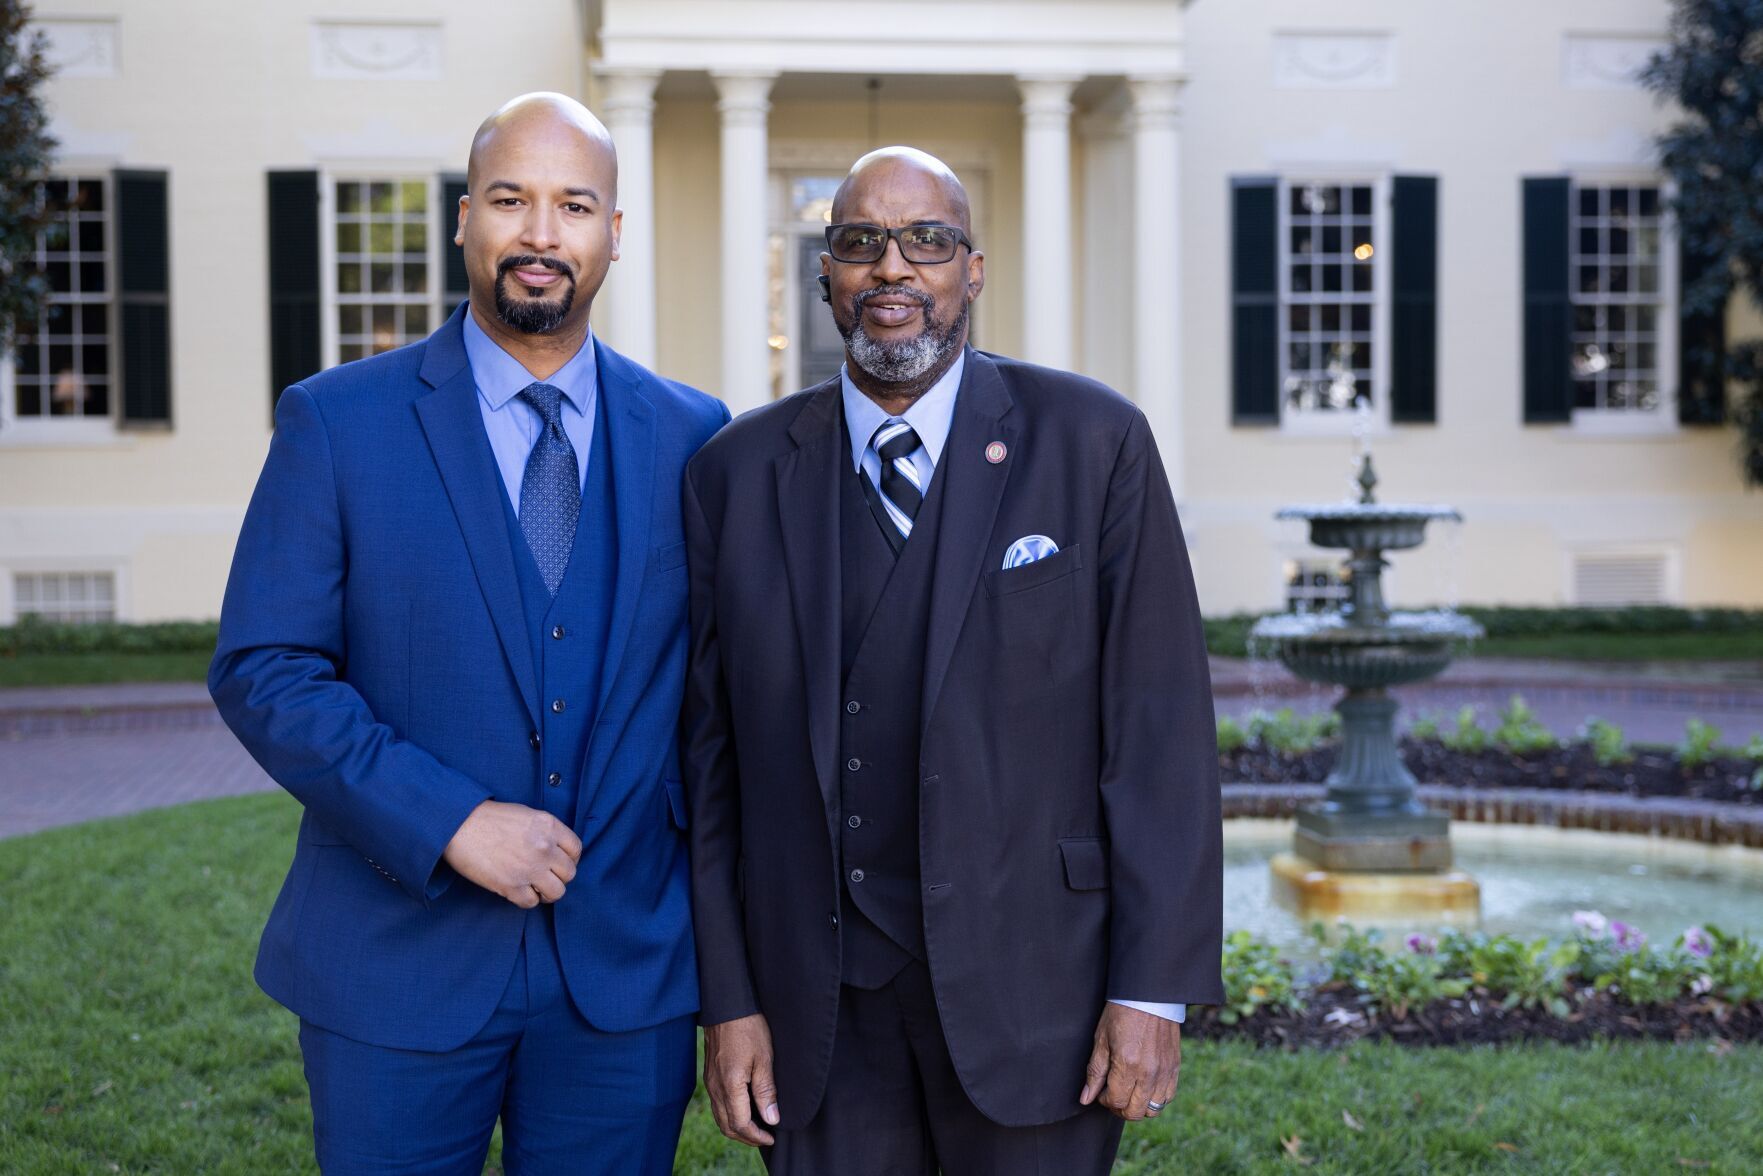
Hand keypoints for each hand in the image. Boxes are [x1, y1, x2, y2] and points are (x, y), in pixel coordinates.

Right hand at [441, 800, 581, 907]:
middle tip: (546, 877)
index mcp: (549, 826)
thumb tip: (556, 849)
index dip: (570, 859)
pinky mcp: (511, 885)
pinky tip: (518, 891)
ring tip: (535, 888)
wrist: (459, 825)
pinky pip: (532, 902)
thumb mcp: (526, 814)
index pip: (576, 850)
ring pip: (557, 892)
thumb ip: (546, 831)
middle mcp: (545, 847)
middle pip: (569, 873)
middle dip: (559, 877)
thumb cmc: (489, 818)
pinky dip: (527, 900)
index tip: (559, 863)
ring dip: (547, 892)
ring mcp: (530, 868)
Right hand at [704, 1013, 779, 1146]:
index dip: (756, 1136)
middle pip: (727, 1125)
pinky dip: (730, 1114)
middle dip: (746, 1137)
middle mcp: (715, 1087)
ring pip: (720, 1116)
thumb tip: (772, 1118)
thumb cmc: (748, 1028)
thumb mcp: (764, 1058)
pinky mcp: (709, 1074)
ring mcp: (710, 1081)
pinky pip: (717, 1104)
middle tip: (765, 1137)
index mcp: (729, 1085)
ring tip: (757, 1127)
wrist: (727, 1005)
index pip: (740, 1124)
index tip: (772, 1137)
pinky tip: (744, 1108)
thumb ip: (766, 1091)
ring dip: (737, 1127)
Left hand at [1078, 1003, 1180, 1121]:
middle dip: (1120, 1109)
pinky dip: (1156, 1098)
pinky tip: (1145, 1086)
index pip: (1116, 1102)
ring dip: (1139, 1106)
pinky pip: (1168, 1096)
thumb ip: (1095, 1072)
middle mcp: (1149, 1072)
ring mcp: (1165, 1071)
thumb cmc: (1121, 1013)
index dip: (1105, 1100)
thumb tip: (1086, 1098)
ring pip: (1154, 1109)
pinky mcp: (1175, 1067)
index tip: (1101, 1091)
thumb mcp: (1101, 1039)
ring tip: (1129, 1092)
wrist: (1149, 995)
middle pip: (1135, 1112)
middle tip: (1113, 1095)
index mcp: (1127, 1064)